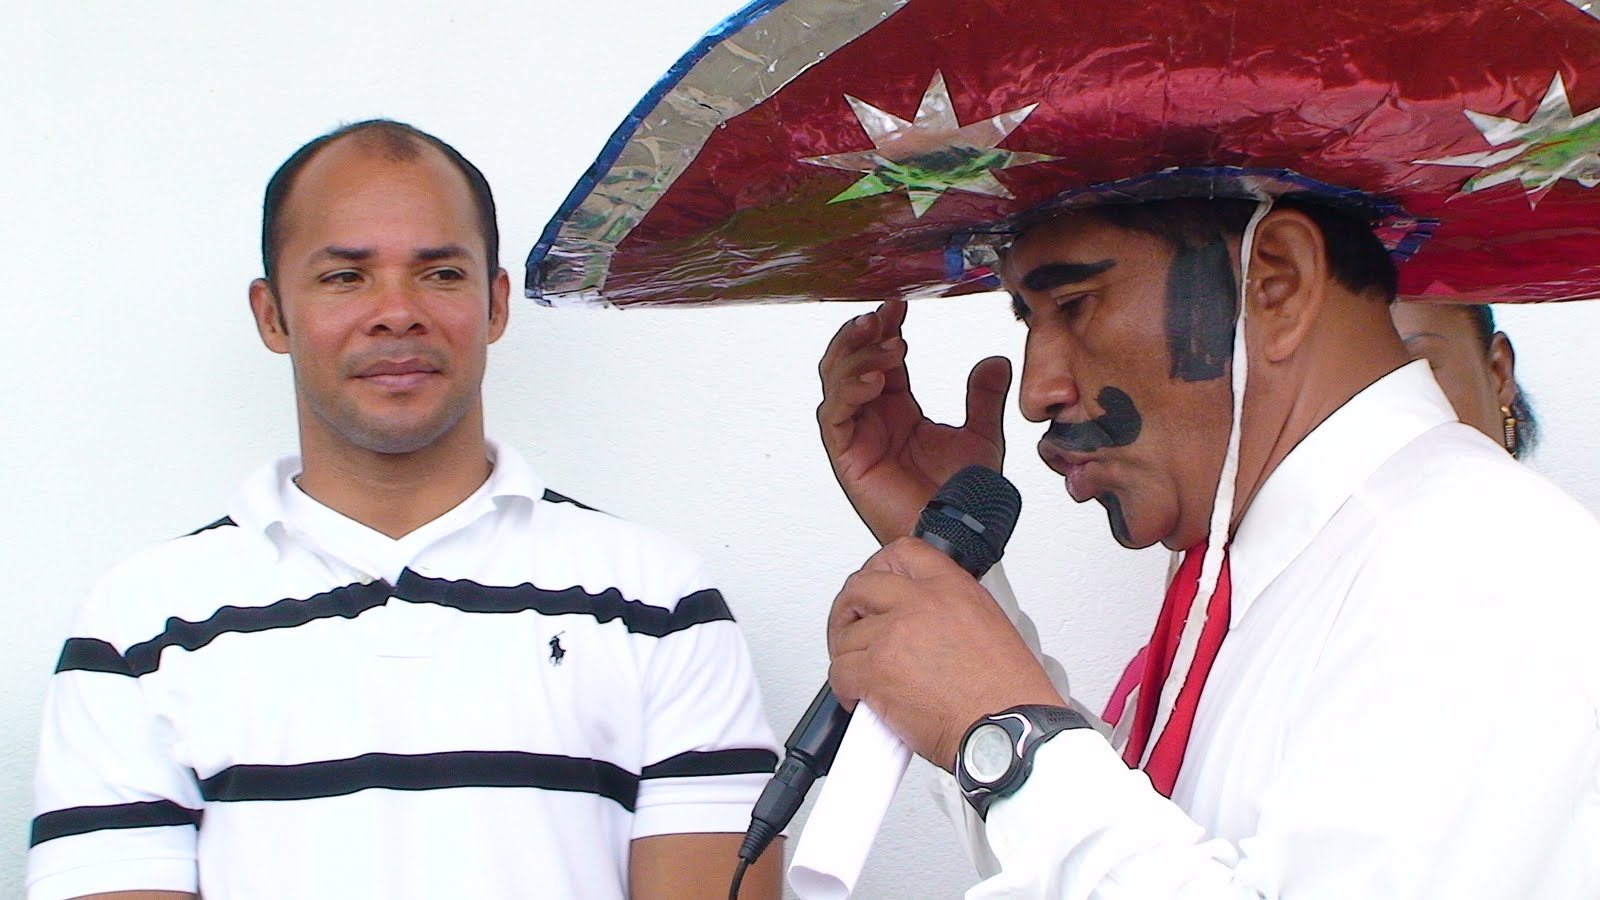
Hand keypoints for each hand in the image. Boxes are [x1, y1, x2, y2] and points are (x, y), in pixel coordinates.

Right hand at [816, 299, 1011, 543]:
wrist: (959, 533)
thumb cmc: (964, 496)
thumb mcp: (981, 436)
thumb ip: (983, 399)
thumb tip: (995, 361)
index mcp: (897, 411)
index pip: (880, 359)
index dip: (884, 330)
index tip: (898, 306)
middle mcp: (872, 420)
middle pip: (847, 363)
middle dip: (860, 336)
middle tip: (882, 317)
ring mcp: (856, 437)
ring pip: (835, 382)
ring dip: (855, 357)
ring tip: (887, 346)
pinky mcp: (847, 458)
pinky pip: (834, 416)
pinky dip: (848, 392)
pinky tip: (875, 380)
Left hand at [826, 538, 1063, 771]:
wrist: (1004, 731)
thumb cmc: (1005, 695)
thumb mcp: (989, 627)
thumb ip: (950, 610)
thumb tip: (923, 617)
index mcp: (952, 588)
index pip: (903, 553)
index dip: (879, 568)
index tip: (873, 586)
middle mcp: (921, 604)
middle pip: (860, 587)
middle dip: (849, 610)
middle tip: (851, 629)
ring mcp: (894, 635)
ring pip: (846, 635)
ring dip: (849, 655)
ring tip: (863, 673)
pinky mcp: (876, 670)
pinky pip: (839, 670)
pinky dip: (845, 688)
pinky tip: (861, 697)